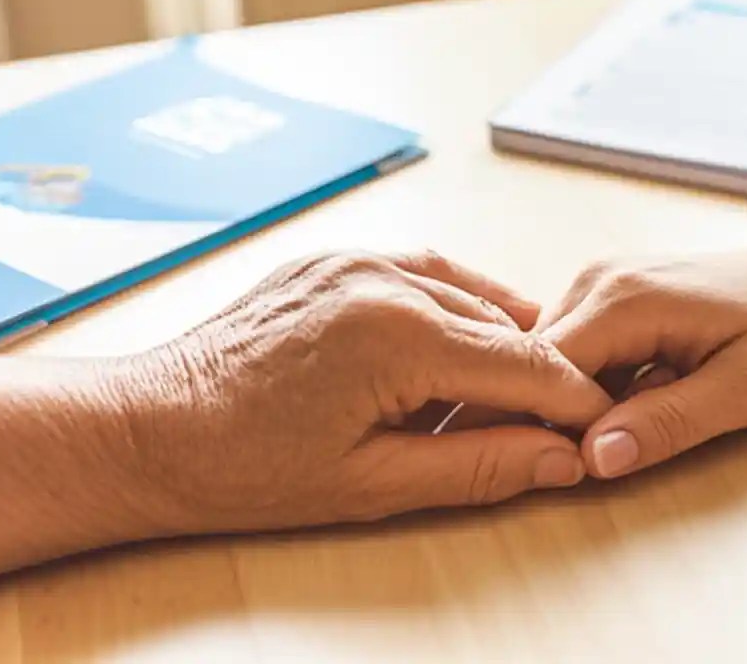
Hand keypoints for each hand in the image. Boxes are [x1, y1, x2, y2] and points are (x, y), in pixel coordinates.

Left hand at [123, 250, 612, 533]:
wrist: (147, 428)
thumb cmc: (241, 466)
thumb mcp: (371, 486)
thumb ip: (478, 466)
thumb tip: (559, 459)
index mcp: (397, 333)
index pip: (524, 364)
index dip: (572, 400)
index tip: (599, 425)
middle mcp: (381, 279)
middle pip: (503, 325)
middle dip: (541, 374)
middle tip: (562, 422)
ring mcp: (354, 260)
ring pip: (468, 292)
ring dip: (500, 339)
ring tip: (515, 392)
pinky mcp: (333, 260)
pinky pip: (422, 270)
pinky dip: (455, 305)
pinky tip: (463, 337)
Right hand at [540, 242, 746, 478]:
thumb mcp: (746, 390)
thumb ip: (665, 423)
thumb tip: (591, 459)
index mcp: (624, 298)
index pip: (541, 373)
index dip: (550, 427)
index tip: (585, 465)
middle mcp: (601, 278)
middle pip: (537, 366)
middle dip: (561, 416)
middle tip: (624, 445)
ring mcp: (607, 281)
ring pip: (554, 362)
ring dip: (582, 402)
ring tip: (650, 411)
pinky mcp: (617, 293)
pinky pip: (581, 350)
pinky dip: (598, 385)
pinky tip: (646, 396)